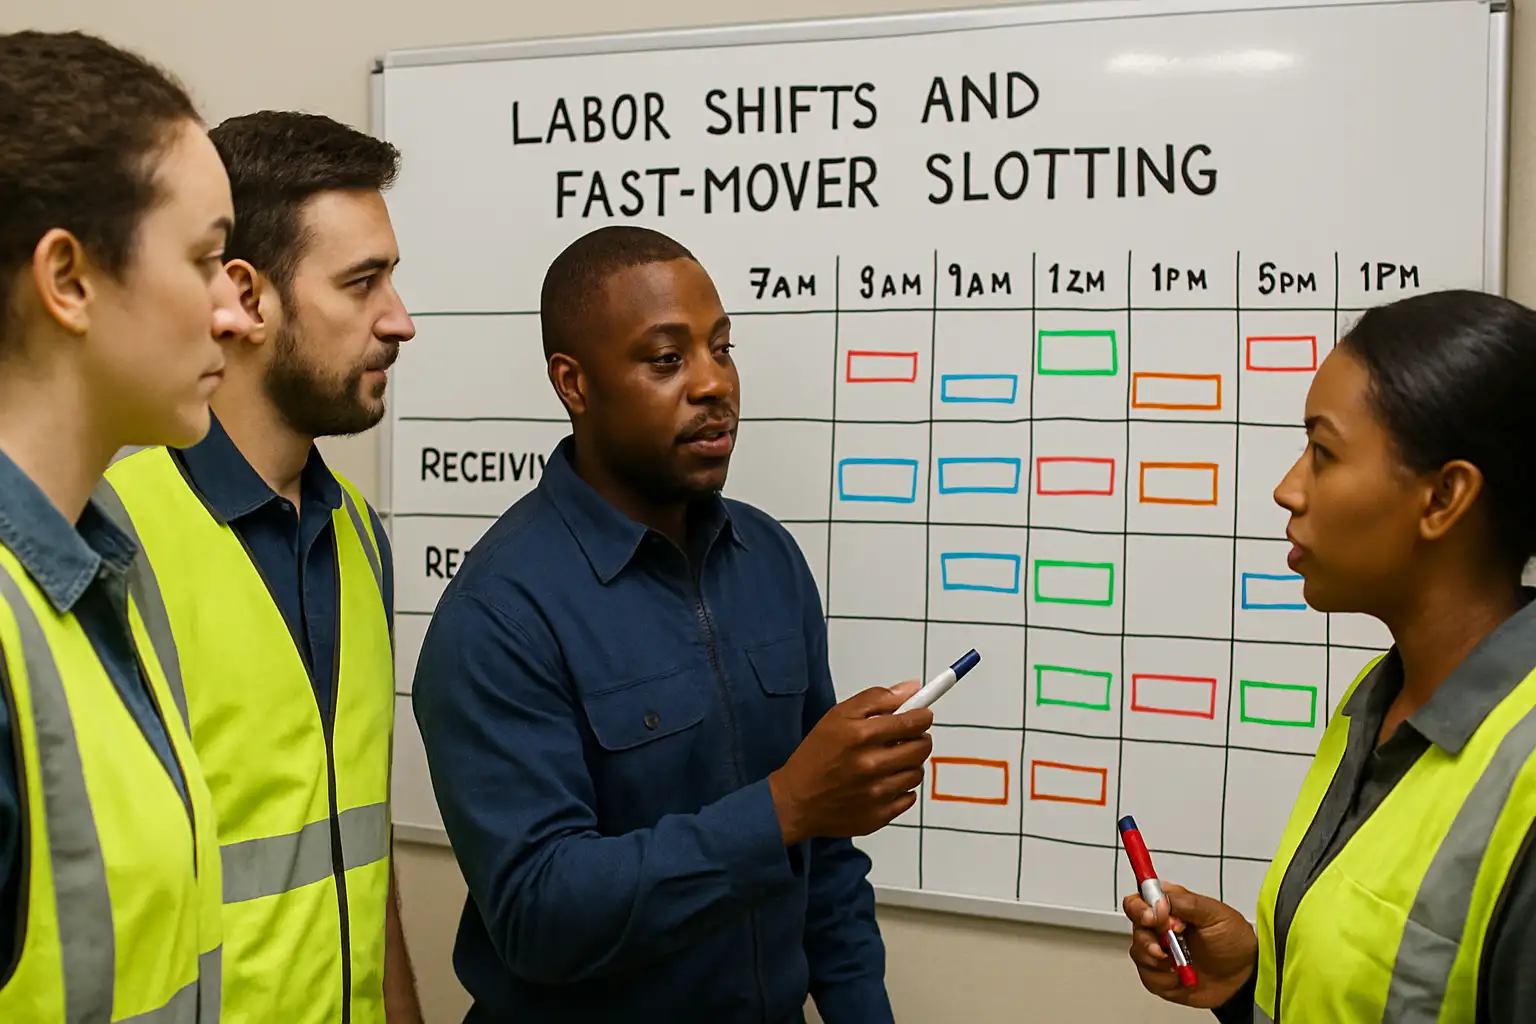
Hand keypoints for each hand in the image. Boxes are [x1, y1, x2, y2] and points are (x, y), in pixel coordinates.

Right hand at [768, 680, 932, 844]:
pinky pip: (909, 797)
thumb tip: (911, 689)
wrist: (796, 802)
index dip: (922, 716)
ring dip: (909, 764)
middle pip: (921, 747)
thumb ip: (876, 699)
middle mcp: (871, 765)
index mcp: (860, 735)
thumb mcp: (837, 716)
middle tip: (905, 739)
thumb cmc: (815, 756)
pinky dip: (901, 789)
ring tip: (890, 761)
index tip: (921, 716)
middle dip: (918, 739)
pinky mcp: (880, 816)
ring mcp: (877, 794)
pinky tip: (883, 782)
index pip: (913, 722)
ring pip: (917, 773)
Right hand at [1122, 883, 1258, 1008]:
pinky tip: (1181, 976)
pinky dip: (1164, 978)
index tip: (1156, 917)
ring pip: (1138, 950)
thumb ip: (1186, 903)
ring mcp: (1159, 950)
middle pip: (1134, 923)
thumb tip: (1159, 901)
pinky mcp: (1159, 975)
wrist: (1243, 980)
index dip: (1142, 906)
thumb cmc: (1234, 943)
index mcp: (1172, 906)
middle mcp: (1161, 926)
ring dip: (1157, 958)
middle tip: (1166, 944)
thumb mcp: (1216, 915)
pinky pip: (1147, 976)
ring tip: (1179, 963)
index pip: (1141, 897)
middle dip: (1148, 935)